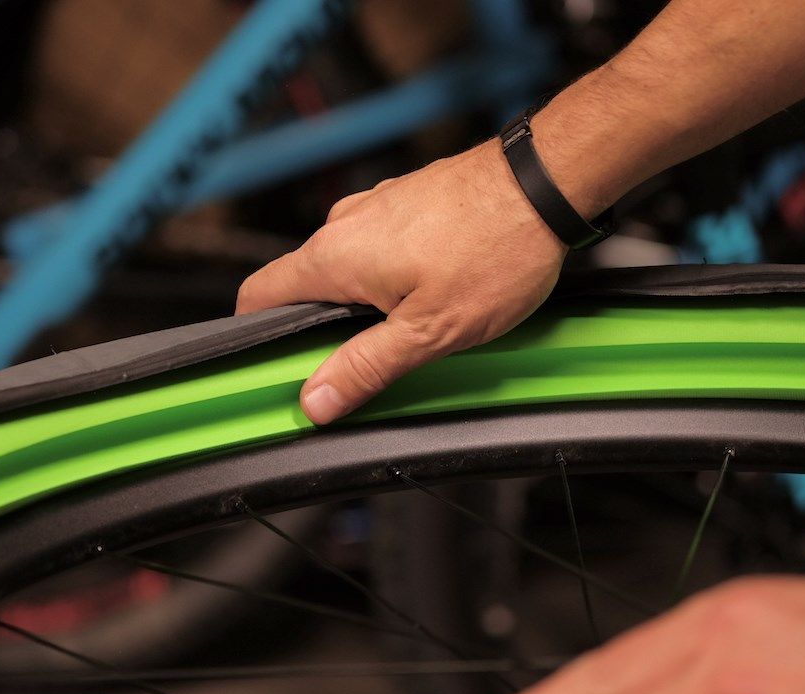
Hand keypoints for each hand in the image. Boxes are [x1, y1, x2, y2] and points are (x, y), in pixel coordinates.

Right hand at [235, 139, 566, 424]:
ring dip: (365, 303)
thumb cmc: (496, 248)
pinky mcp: (407, 202)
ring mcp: (376, 208)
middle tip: (371, 362)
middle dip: (326, 329)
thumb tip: (315, 401)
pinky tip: (435, 291)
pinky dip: (391, 276)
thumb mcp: (429, 330)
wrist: (547, 181)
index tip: (285, 368)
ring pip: (346, 267)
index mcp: (333, 256)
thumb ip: (365, 367)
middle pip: (305, 287)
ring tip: (415, 326)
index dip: (260, 337)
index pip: (258, 296)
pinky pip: (378, 247)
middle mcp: (344, 225)